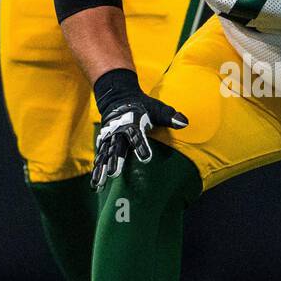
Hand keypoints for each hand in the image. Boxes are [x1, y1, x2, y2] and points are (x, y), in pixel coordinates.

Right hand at [91, 69, 188, 189]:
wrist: (117, 96)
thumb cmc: (142, 105)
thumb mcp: (156, 108)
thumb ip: (169, 116)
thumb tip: (184, 122)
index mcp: (132, 122)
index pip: (137, 135)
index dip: (141, 146)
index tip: (146, 158)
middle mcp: (118, 131)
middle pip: (117, 147)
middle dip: (115, 160)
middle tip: (114, 174)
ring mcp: (109, 137)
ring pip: (105, 154)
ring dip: (102, 169)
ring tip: (99, 184)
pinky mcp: (104, 142)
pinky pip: (100, 156)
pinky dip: (97, 169)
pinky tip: (96, 184)